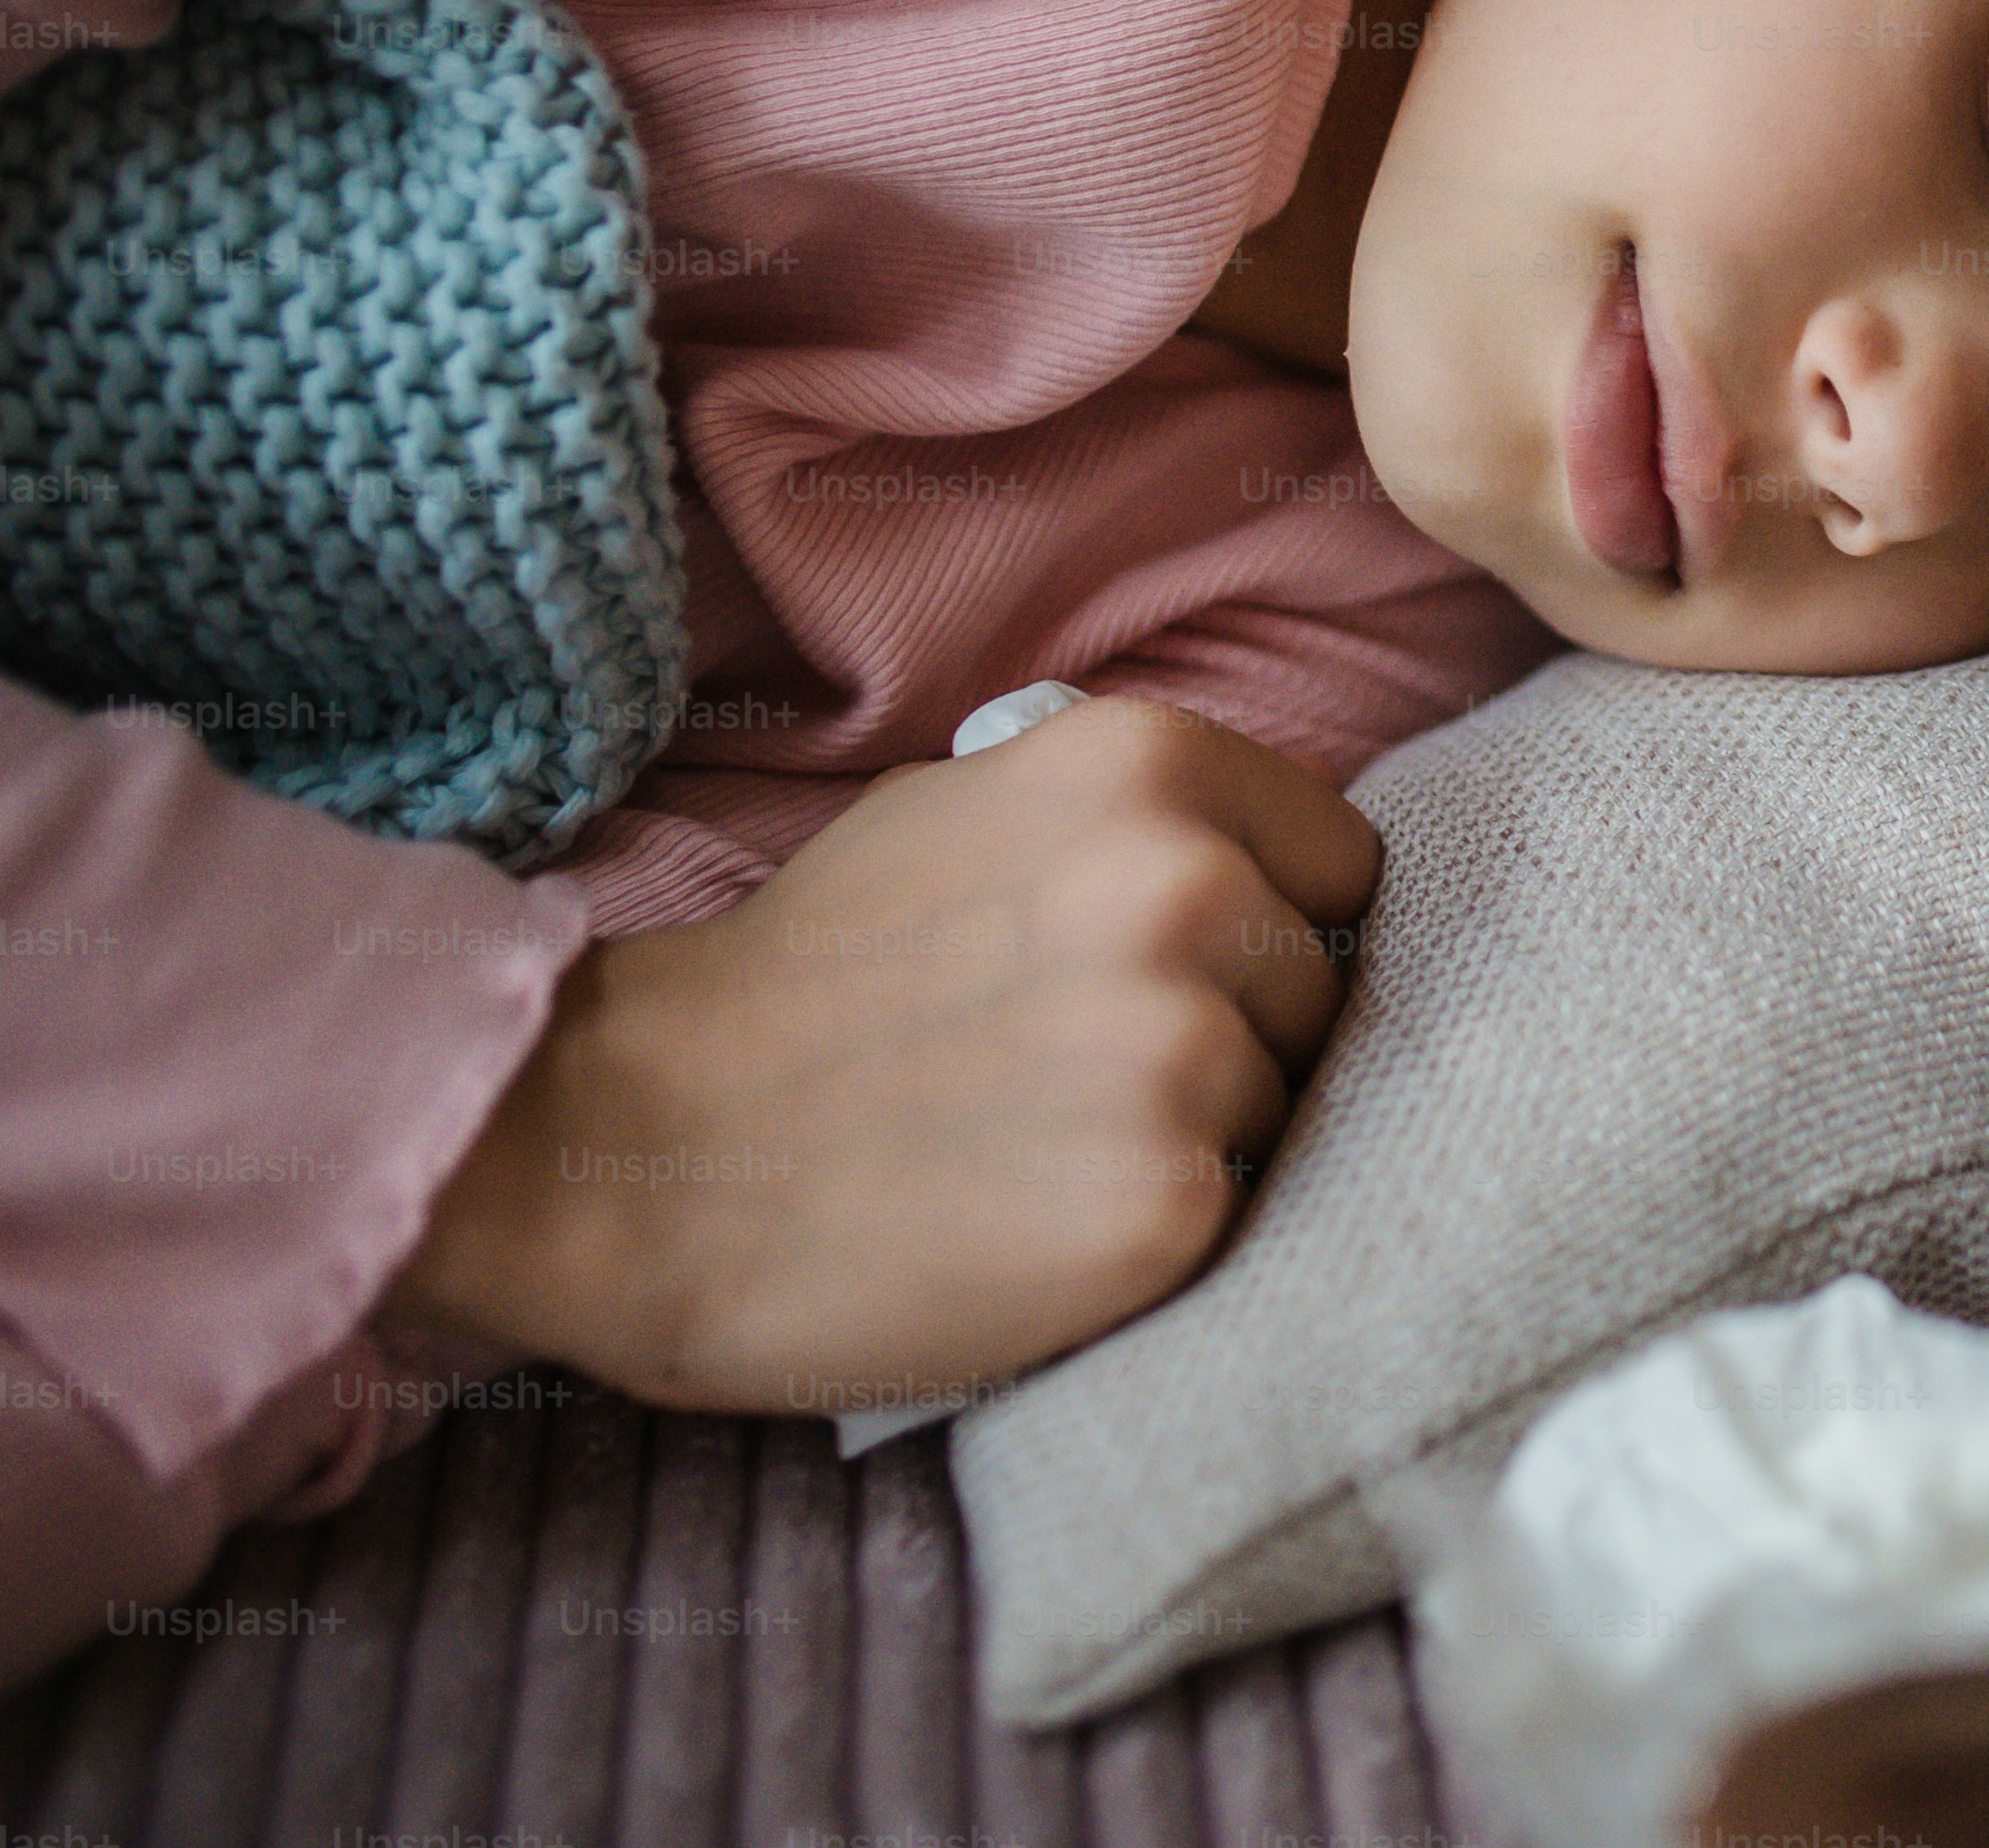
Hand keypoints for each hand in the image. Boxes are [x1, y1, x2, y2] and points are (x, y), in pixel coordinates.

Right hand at [384, 694, 1379, 1418]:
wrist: (633, 1145)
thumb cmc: (806, 982)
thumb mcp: (970, 811)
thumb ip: (1135, 823)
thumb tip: (1262, 865)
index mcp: (1150, 767)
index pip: (1340, 863)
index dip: (1275, 931)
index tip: (1187, 979)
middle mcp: (1187, 886)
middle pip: (1322, 990)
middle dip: (1240, 1037)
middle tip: (1078, 1077)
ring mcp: (1183, 1050)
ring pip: (1288, 1110)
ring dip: (1201, 1138)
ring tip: (1048, 1147)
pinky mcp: (1168, 1204)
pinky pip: (1235, 1219)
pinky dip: (1157, 1236)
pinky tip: (1040, 1222)